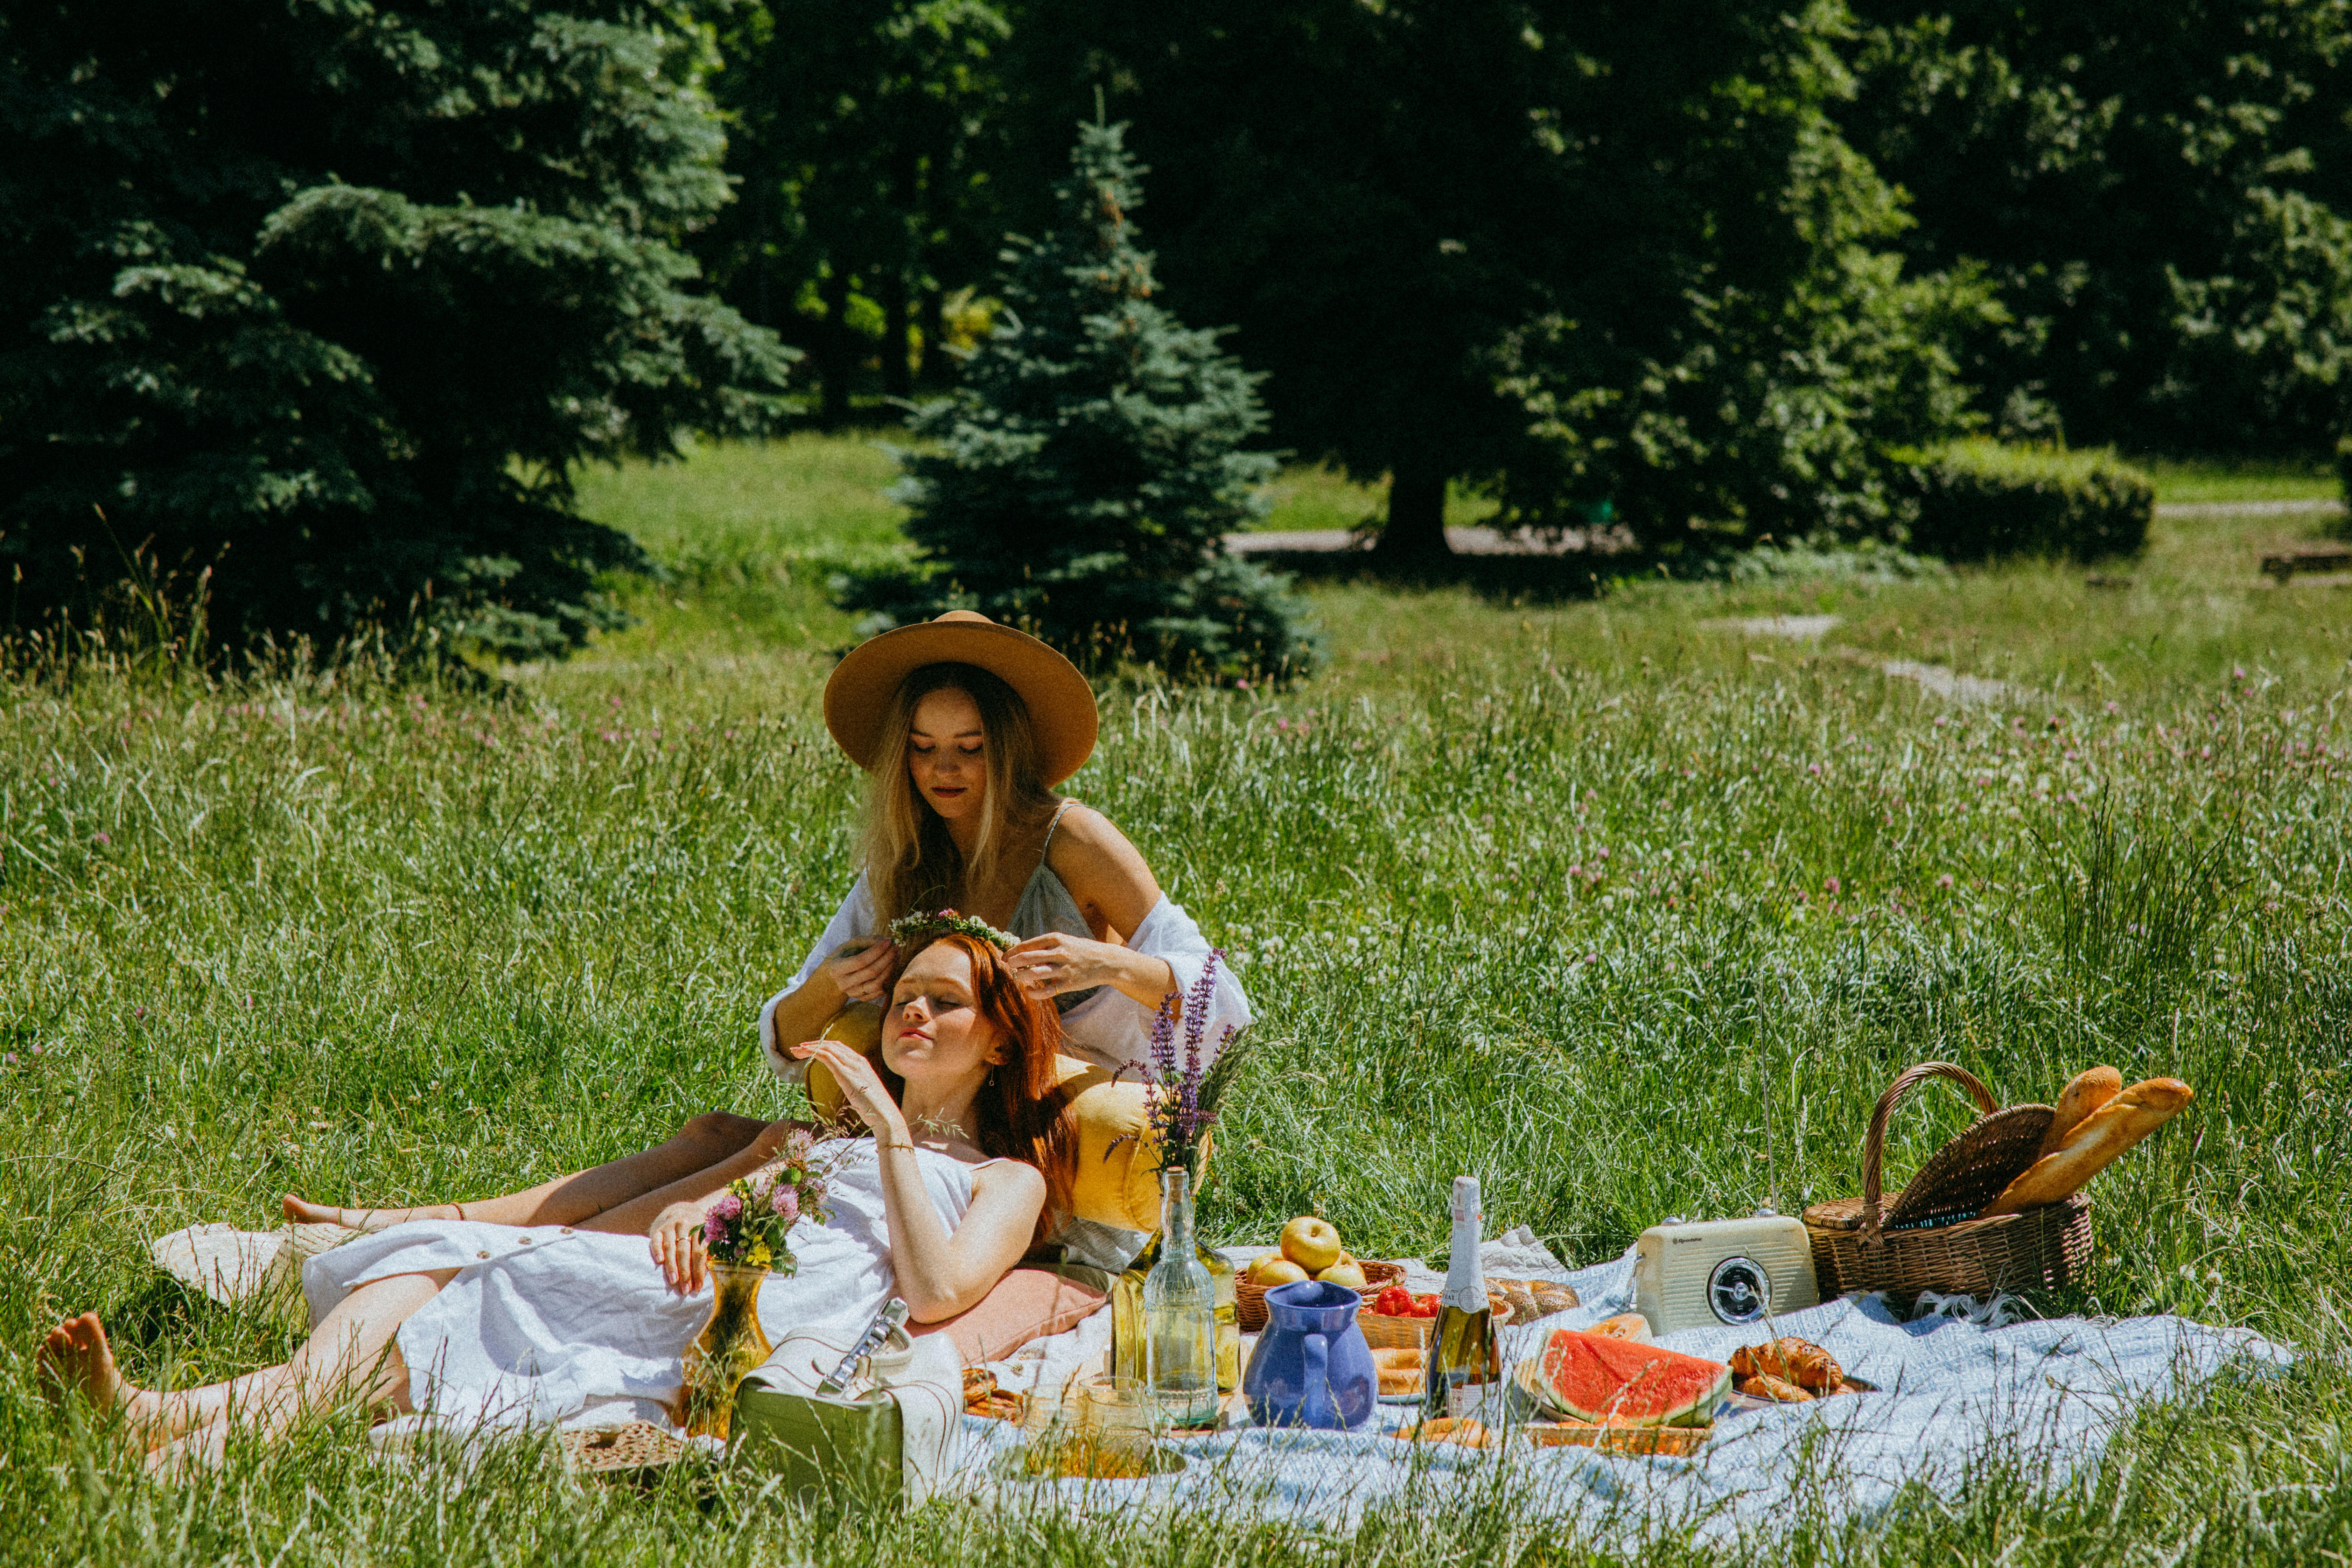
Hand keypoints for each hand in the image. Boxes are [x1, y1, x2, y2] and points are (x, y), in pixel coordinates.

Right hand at [649, 1201, 710, 1294]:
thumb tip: (705, 1279)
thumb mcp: (705, 1238)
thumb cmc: (696, 1233)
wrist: (681, 1212)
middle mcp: (686, 1224)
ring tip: (673, 1281)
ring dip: (672, 1266)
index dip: (699, 1271)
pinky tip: (659, 1262)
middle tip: (685, 1289)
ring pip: (671, 1247)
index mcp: (701, 1227)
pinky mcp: (658, 1228)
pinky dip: (657, 1250)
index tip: (698, 1287)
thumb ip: (707, 1254)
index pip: (700, 1252)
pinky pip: (656, 1240)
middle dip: (685, 1272)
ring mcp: (671, 1225)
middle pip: (685, 1251)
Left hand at [790, 1038, 907, 1143]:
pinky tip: (805, 1054)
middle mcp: (858, 1060)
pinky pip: (828, 1057)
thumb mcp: (863, 1092)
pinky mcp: (846, 1074)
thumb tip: (852, 1091)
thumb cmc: (875, 1108)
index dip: (822, 1046)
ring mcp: (853, 1066)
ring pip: (828, 1048)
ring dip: (810, 1047)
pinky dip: (815, 1052)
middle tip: (797, 1049)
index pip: (839, 1048)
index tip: (808, 1050)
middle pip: (832, 1045)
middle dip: (813, 1044)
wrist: (885, 1115)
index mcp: (862, 1063)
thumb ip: (856, 1086)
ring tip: (796, 1050)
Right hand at [822, 938, 897, 1004]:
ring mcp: (853, 993)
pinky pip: (881, 990)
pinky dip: (890, 977)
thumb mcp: (850, 945)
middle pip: (871, 972)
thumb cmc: (845, 956)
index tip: (888, 941)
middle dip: (887, 958)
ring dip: (891, 968)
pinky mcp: (863, 999)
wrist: (837, 975)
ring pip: (878, 983)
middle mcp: (844, 984)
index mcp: (836, 968)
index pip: (860, 961)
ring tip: (896, 955)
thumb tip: (887, 941)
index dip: (876, 951)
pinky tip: (892, 966)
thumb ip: (866, 941)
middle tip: (895, 947)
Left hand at [1004, 932, 1123, 1000]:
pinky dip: (1034, 993)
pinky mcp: (1068, 984)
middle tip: (1008, 966)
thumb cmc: (1082, 950)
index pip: (1028, 944)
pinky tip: (1029, 991)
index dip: (1013, 951)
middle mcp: (1059, 953)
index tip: (1005, 957)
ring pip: (1034, 973)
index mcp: (1056, 939)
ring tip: (1018, 977)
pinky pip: (1046, 991)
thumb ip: (1046, 946)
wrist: (1106, 961)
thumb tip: (1023, 952)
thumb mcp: (1065, 941)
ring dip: (1021, 976)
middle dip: (1013, 962)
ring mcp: (1063, 969)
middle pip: (1027, 958)